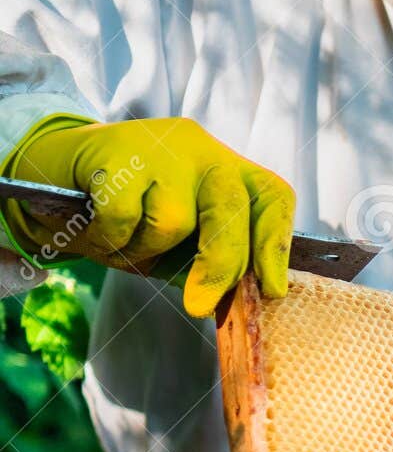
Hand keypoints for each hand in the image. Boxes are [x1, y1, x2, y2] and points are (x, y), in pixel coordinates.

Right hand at [3, 116, 294, 316]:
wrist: (58, 176)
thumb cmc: (131, 217)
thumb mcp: (178, 245)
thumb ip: (209, 265)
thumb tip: (232, 302)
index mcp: (229, 174)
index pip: (272, 198)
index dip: (275, 245)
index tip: (271, 289)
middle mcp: (204, 152)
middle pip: (229, 210)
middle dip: (219, 265)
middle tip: (198, 305)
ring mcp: (162, 146)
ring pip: (172, 220)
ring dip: (144, 249)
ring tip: (124, 240)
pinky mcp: (118, 149)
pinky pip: (123, 218)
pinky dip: (109, 239)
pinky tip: (97, 227)